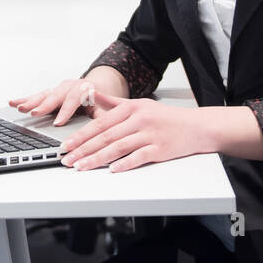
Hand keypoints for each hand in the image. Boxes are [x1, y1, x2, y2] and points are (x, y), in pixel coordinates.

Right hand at [9, 78, 123, 126]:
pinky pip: (36, 96)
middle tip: (34, 113)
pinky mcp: (50, 93)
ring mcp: (58, 89)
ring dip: (31, 102)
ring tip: (19, 108)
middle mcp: (70, 87)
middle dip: (44, 105)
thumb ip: (103, 117)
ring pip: (43, 95)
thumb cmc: (101, 102)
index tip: (58, 123)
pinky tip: (13, 103)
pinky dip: (24, 99)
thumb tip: (103, 129)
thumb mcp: (107, 110)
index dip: (66, 111)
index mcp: (84, 89)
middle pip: (55, 95)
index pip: (74, 99)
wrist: (98, 88)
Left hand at [57, 98, 210, 172]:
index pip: (100, 124)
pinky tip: (111, 170)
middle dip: (83, 149)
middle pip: (106, 136)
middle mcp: (139, 119)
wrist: (196, 126)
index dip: (81, 135)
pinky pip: (139, 157)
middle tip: (66, 159)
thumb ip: (113, 102)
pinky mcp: (160, 149)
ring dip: (97, 159)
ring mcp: (150, 134)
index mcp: (131, 108)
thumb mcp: (139, 104)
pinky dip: (125, 164)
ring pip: (118, 148)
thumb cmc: (166, 118)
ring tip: (81, 167)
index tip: (66, 145)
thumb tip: (90, 93)